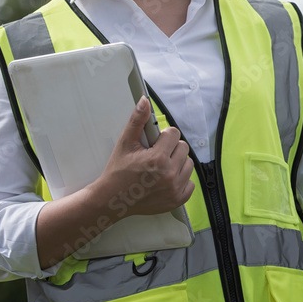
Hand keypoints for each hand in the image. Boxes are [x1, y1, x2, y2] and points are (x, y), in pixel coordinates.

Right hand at [89, 96, 195, 218]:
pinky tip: (166, 179)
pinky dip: (180, 180)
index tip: (155, 143)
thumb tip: (144, 101)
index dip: (163, 136)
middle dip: (171, 148)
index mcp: (157, 159)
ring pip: (188, 164)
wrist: (112, 199)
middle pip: (183, 148)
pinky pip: (190, 183)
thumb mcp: (125, 143)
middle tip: (156, 155)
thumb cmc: (118, 172)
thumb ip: (137, 121)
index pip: (174, 134)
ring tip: (160, 167)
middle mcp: (169, 174)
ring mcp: (174, 189)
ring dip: (177, 163)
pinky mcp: (177, 200)